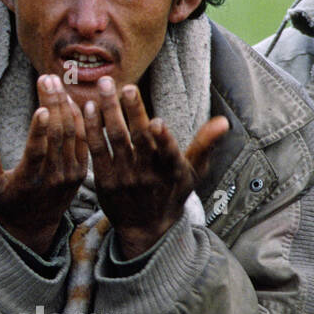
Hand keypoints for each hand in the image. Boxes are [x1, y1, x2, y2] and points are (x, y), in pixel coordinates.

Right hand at [0, 74, 87, 254]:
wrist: (33, 226)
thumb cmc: (4, 203)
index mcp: (29, 181)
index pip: (37, 153)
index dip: (39, 130)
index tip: (41, 107)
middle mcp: (54, 178)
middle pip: (57, 135)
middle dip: (53, 103)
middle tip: (45, 78)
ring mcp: (70, 174)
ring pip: (72, 133)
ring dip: (66, 105)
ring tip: (55, 82)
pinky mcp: (81, 171)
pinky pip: (83, 140)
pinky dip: (80, 118)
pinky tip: (72, 99)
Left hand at [82, 76, 229, 258]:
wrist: (146, 227)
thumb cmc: (172, 192)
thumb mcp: (193, 172)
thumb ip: (205, 144)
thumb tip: (224, 121)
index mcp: (172, 170)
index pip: (169, 154)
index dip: (163, 140)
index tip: (158, 122)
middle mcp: (147, 174)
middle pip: (139, 139)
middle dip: (132, 111)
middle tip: (125, 86)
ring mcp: (124, 176)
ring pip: (115, 139)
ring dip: (108, 111)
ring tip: (104, 86)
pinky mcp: (104, 178)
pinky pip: (96, 150)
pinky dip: (93, 128)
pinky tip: (89, 107)